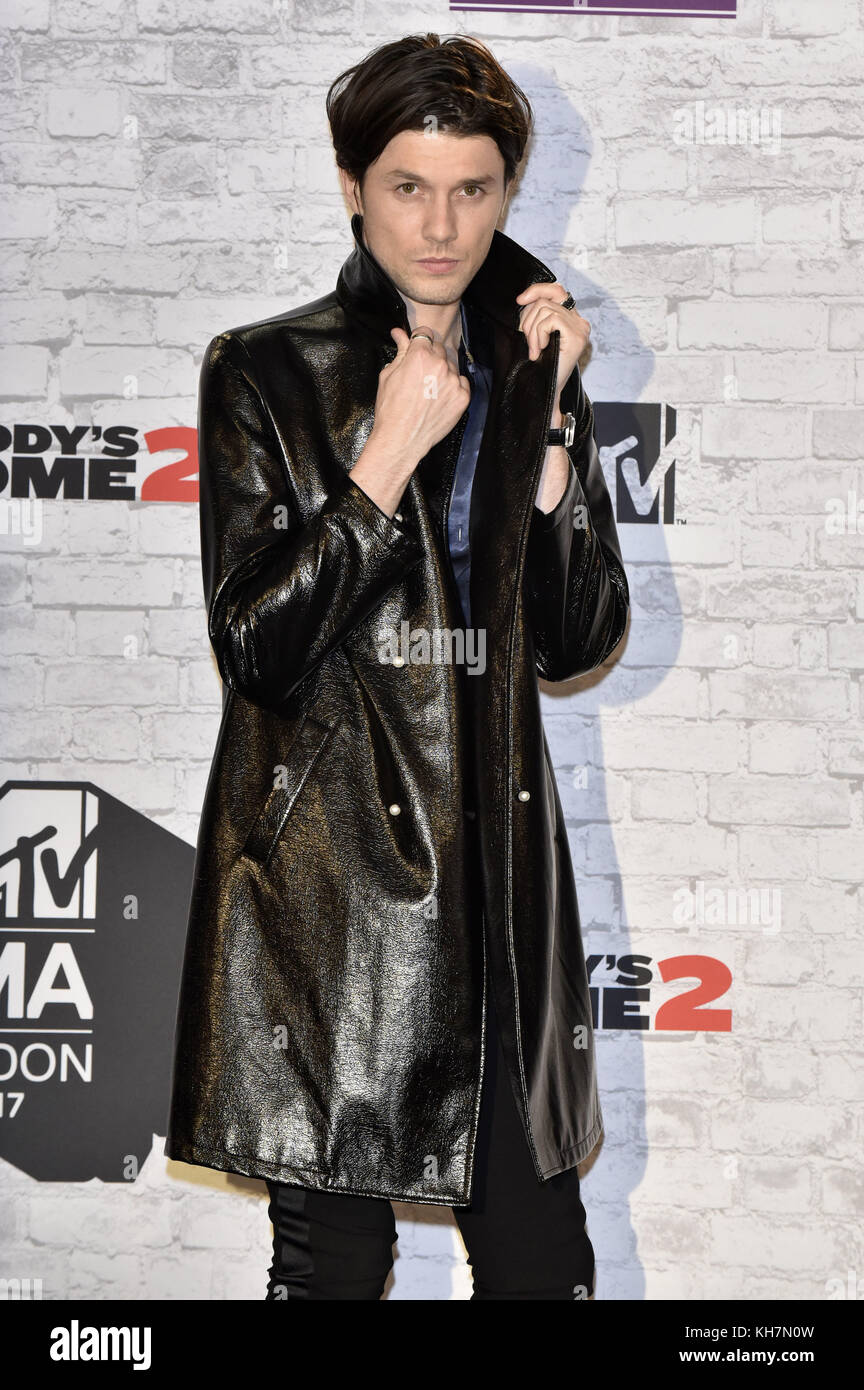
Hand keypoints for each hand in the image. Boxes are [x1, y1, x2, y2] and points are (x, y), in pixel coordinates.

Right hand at [370, 325, 470, 465]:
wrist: (401, 440)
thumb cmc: (391, 410)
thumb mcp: (388, 376)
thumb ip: (399, 352)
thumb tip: (399, 334)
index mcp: (420, 356)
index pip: (425, 334)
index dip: (419, 340)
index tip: (418, 347)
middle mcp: (440, 365)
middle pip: (439, 349)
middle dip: (430, 357)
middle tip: (420, 374)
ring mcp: (454, 382)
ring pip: (451, 366)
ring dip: (442, 373)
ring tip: (428, 390)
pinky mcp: (463, 397)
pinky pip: (461, 383)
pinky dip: (453, 387)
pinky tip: (439, 398)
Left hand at [515, 282, 590, 422]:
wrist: (547, 392)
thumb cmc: (542, 367)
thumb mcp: (536, 336)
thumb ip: (536, 316)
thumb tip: (523, 298)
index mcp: (571, 319)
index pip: (556, 290)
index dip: (536, 290)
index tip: (520, 301)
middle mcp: (579, 321)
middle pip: (545, 301)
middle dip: (528, 320)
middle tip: (528, 342)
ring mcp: (580, 328)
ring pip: (545, 310)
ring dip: (531, 331)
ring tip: (534, 349)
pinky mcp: (577, 335)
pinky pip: (551, 320)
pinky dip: (538, 334)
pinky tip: (540, 350)